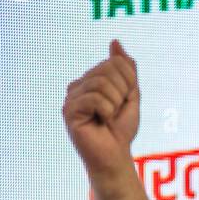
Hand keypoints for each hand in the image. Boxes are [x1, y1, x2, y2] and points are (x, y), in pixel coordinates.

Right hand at [62, 39, 139, 180]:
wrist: (115, 158)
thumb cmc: (121, 130)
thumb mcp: (130, 96)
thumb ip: (126, 70)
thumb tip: (115, 42)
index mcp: (90, 81)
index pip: (115, 63)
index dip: (129, 82)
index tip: (124, 101)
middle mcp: (77, 86)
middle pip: (108, 70)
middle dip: (122, 93)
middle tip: (115, 112)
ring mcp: (71, 98)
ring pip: (101, 84)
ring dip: (114, 104)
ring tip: (108, 118)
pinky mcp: (69, 111)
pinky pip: (94, 99)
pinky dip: (106, 111)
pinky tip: (101, 122)